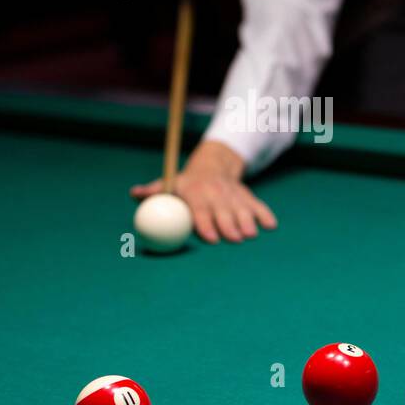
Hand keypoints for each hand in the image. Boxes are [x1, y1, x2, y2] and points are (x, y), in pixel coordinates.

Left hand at [131, 140, 276, 243]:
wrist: (213, 165)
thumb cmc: (186, 184)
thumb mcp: (169, 183)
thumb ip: (153, 192)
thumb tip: (133, 194)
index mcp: (195, 193)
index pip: (201, 209)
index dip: (206, 223)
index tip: (210, 237)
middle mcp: (216, 194)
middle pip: (224, 212)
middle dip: (230, 225)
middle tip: (234, 239)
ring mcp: (234, 195)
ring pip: (243, 209)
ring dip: (248, 222)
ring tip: (251, 235)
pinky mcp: (247, 196)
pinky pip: (259, 205)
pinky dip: (265, 214)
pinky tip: (271, 225)